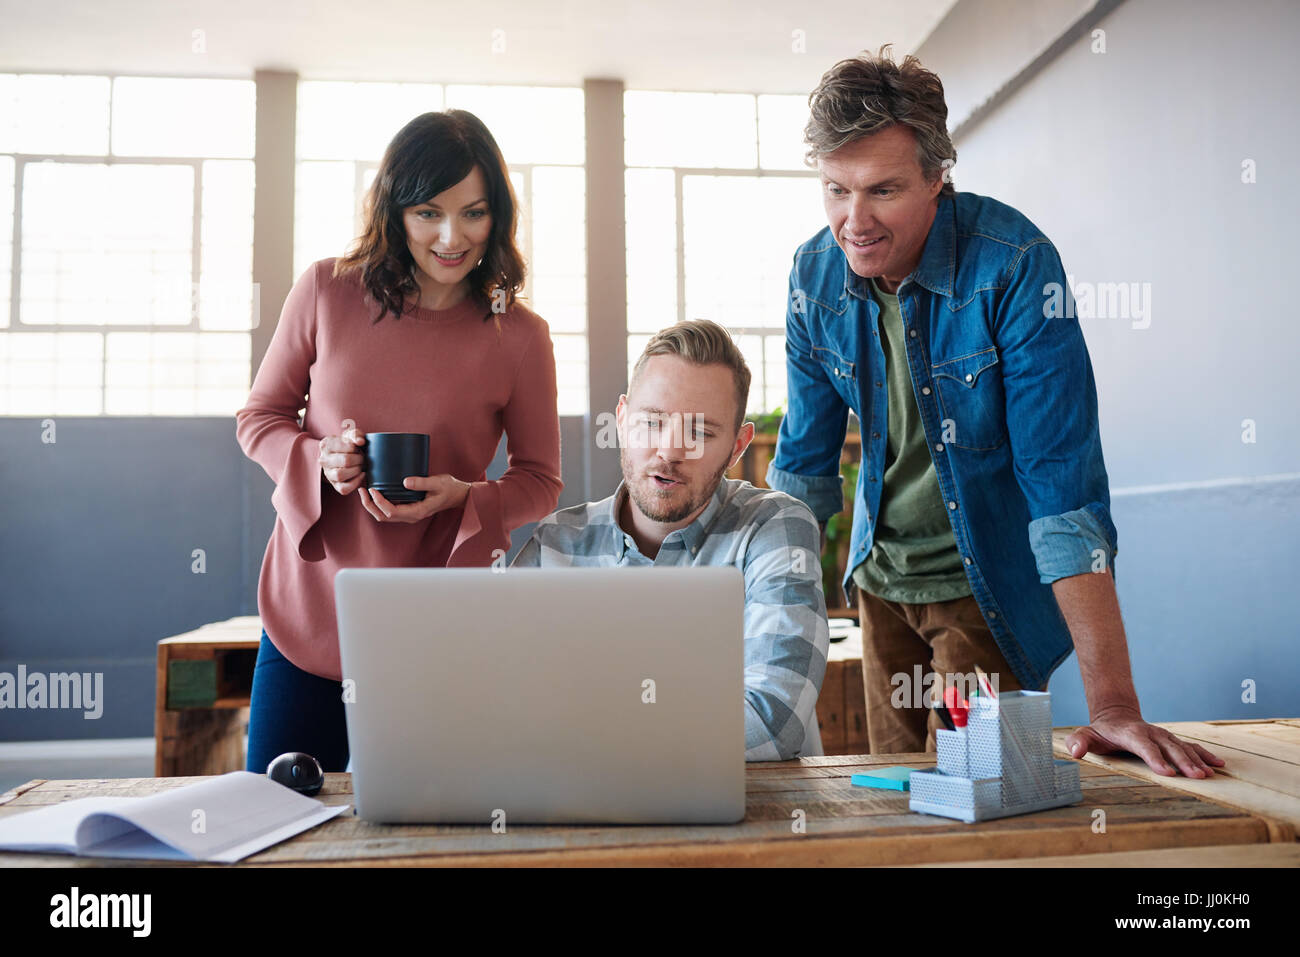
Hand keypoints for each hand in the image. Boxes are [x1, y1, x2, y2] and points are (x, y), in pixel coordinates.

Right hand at [318, 426, 366, 495]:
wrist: (343, 456)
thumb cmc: (347, 445)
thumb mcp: (351, 435)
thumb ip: (356, 435)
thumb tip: (360, 441)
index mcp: (326, 445)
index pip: (347, 447)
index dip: (357, 448)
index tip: (358, 448)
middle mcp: (323, 460)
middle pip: (345, 461)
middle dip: (359, 459)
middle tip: (362, 458)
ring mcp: (328, 474)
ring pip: (340, 475)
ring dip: (356, 470)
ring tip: (360, 466)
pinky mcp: (335, 485)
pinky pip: (344, 488)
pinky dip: (356, 482)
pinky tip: (361, 475)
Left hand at [358, 473, 470, 523]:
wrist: (457, 495)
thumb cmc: (449, 488)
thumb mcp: (438, 483)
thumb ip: (422, 482)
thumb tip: (405, 481)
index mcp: (417, 512)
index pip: (391, 511)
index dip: (379, 502)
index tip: (372, 489)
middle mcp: (411, 516)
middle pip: (383, 516)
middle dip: (369, 505)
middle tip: (362, 490)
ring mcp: (409, 514)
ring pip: (384, 516)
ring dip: (372, 505)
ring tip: (364, 490)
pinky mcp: (408, 509)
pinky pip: (389, 510)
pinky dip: (378, 503)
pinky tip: (375, 491)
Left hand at [1063, 706, 1225, 777]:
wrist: (1116, 716)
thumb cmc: (1101, 732)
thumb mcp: (1085, 734)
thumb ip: (1079, 742)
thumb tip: (1076, 752)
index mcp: (1131, 734)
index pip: (1144, 747)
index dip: (1155, 759)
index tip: (1167, 773)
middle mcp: (1151, 733)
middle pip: (1169, 748)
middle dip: (1184, 762)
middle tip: (1197, 777)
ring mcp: (1163, 736)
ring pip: (1183, 747)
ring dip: (1197, 760)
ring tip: (1209, 775)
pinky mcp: (1171, 740)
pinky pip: (1191, 746)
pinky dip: (1204, 754)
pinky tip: (1218, 764)